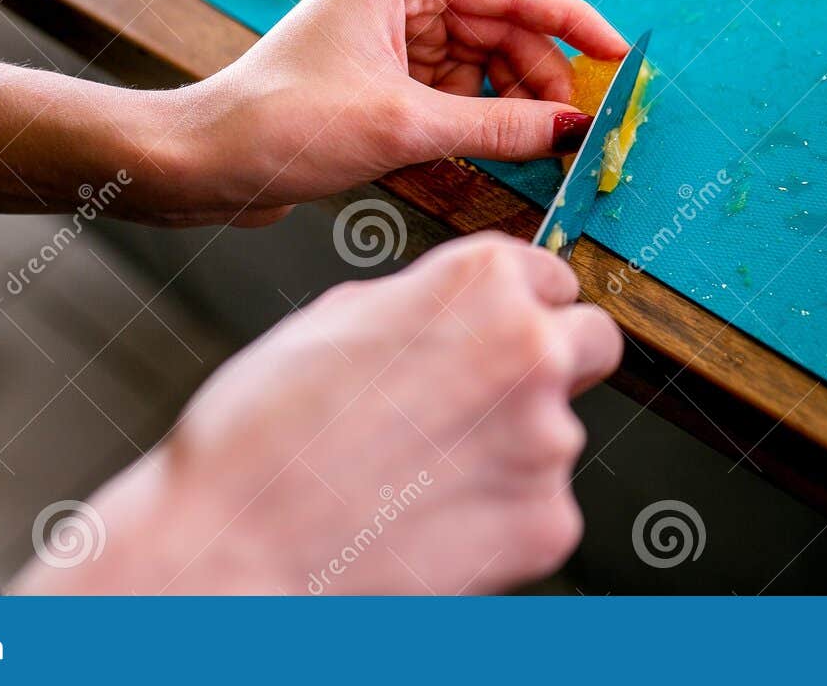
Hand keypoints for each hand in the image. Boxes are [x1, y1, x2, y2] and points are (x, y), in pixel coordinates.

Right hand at [13, 233, 622, 593]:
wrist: (233, 549)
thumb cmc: (260, 432)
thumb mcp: (337, 318)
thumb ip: (424, 302)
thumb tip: (457, 311)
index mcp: (482, 281)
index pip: (553, 276)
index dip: (522, 307)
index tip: (498, 332)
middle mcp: (532, 348)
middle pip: (592, 342)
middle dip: (555, 364)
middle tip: (488, 400)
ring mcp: (548, 441)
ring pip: (557, 434)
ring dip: (512, 450)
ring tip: (417, 477)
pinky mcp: (549, 523)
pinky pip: (541, 508)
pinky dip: (501, 519)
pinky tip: (428, 524)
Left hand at [151, 0, 626, 225]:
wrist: (203, 163)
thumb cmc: (284, 125)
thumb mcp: (404, 125)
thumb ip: (499, 126)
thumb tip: (572, 129)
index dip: (571, 22)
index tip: (618, 54)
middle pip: (499, 30)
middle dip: (539, 78)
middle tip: (576, 128)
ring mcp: (388, 37)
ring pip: (479, 66)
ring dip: (509, 105)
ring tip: (539, 147)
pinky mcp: (380, 79)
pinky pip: (451, 93)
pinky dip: (477, 121)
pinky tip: (495, 151)